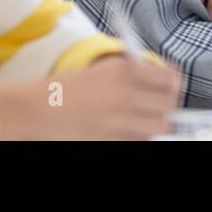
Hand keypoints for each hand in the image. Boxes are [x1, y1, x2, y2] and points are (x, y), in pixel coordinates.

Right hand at [0, 54, 180, 139]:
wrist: (36, 109)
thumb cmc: (68, 89)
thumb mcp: (102, 72)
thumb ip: (132, 76)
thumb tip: (167, 84)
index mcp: (122, 71)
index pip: (169, 79)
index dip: (174, 84)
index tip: (172, 88)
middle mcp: (123, 94)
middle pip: (168, 104)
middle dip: (168, 107)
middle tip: (162, 108)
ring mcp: (118, 121)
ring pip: (160, 126)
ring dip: (156, 124)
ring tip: (145, 121)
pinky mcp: (110, 141)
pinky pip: (141, 141)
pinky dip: (140, 137)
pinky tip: (130, 131)